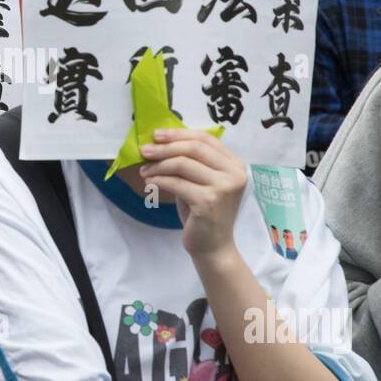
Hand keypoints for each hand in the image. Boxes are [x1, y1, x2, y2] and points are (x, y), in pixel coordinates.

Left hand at [139, 128, 245, 259]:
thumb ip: (190, 162)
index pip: (205, 138)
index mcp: (235, 164)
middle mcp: (233, 174)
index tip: (157, 135)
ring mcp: (223, 188)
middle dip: (165, 147)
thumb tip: (160, 142)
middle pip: (194, 148)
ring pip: (183, 164)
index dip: (179, 134)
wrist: (213, 247)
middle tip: (145, 150)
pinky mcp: (208, 202)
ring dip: (158, 166)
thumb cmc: (203, 212)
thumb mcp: (201, 182)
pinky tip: (149, 183)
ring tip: (145, 171)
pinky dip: (159, 181)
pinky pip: (176, 184)